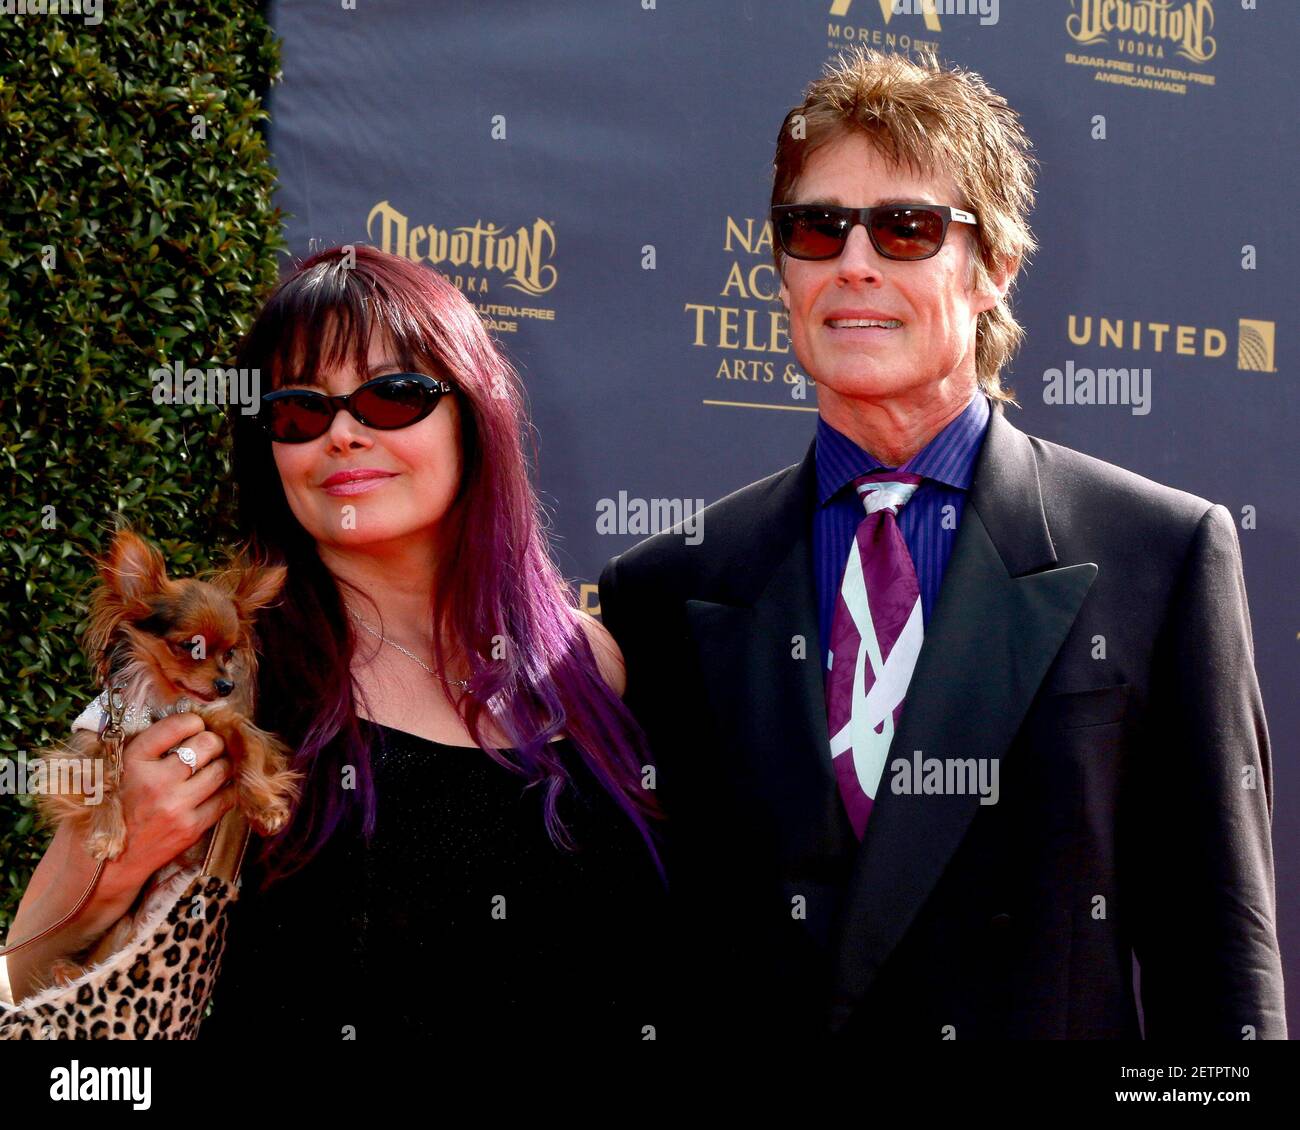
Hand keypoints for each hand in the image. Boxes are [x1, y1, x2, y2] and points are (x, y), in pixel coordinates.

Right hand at [97, 712, 237, 896]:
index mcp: (132, 761)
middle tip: (209, 746)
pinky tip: (217, 788)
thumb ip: (142, 746)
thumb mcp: (112, 770)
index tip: (194, 725)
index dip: (192, 721)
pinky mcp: (191, 828)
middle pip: (208, 744)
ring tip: (213, 765)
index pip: (176, 725)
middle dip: (213, 741)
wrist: (103, 864)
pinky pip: (227, 798)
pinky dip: (227, 789)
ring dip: (222, 763)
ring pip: (222, 769)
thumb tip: (180, 721)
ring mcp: (176, 806)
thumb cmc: (109, 810)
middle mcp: (156, 781)